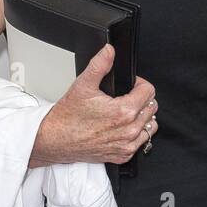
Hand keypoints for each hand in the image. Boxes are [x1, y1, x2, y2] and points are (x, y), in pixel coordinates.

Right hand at [28, 43, 158, 166]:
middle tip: (126, 97)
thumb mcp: (83, 85)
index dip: (140, 84)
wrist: (55, 140)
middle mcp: (128, 130)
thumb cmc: (67, 117)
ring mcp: (126, 145)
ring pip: (150, 125)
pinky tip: (123, 127)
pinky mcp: (122, 155)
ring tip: (126, 112)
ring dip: (142, 117)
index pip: (149, 91)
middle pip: (151, 107)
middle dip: (141, 99)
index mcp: (123, 111)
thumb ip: (100, 65)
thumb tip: (109, 51)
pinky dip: (136, 134)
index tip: (131, 85)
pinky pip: (141, 142)